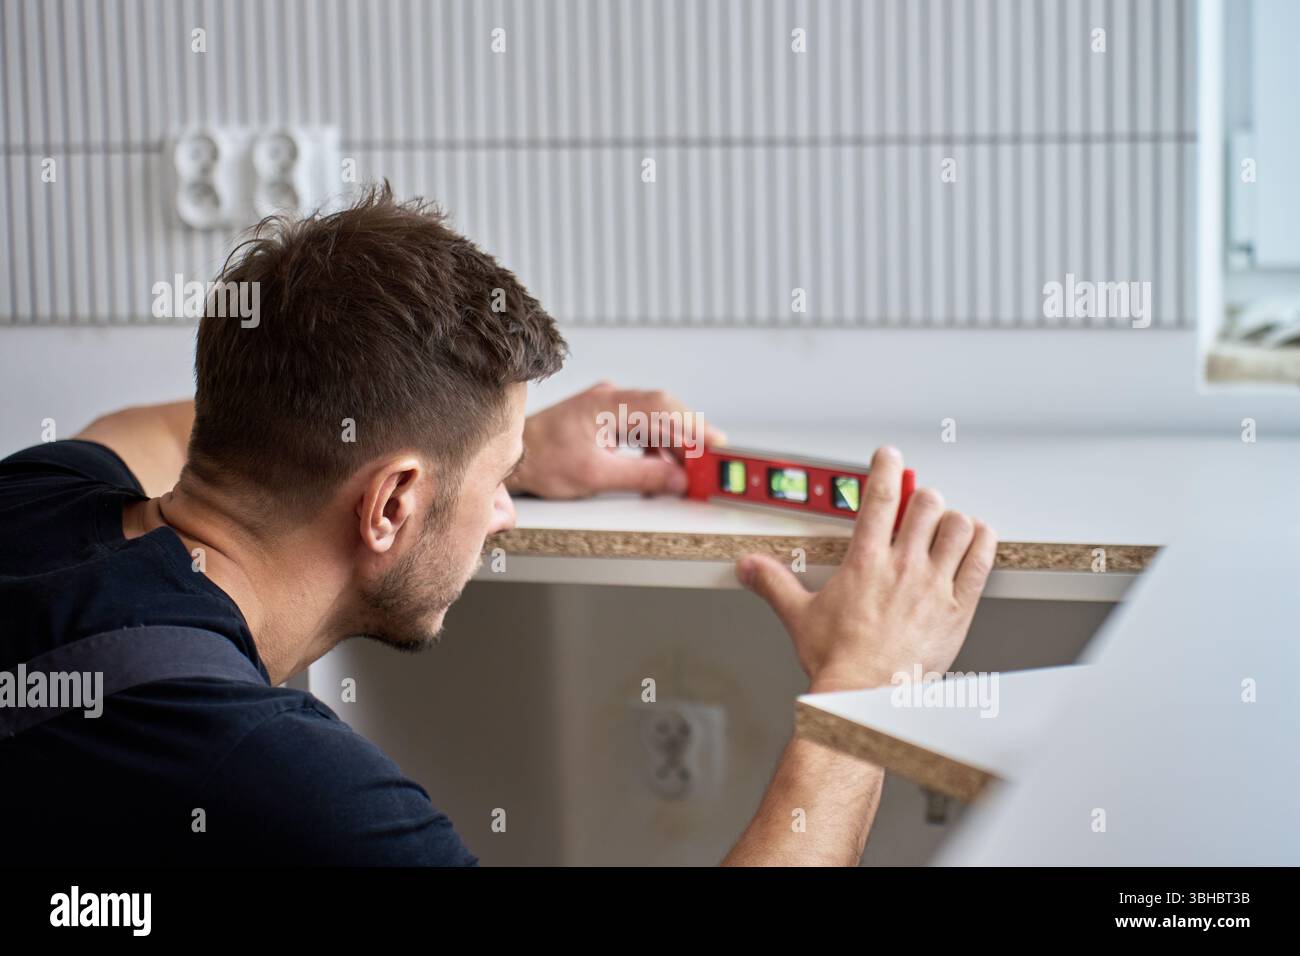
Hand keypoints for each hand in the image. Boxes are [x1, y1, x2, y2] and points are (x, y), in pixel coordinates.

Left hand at [506, 382, 726, 498]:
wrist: (514, 457)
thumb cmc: (541, 459)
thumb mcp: (596, 476)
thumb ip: (642, 476)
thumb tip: (676, 479)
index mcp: (607, 403)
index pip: (664, 407)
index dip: (694, 424)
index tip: (717, 443)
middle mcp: (610, 398)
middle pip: (664, 413)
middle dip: (688, 440)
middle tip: (705, 467)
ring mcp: (609, 406)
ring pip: (655, 422)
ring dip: (671, 447)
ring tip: (682, 474)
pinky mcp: (607, 418)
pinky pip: (642, 428)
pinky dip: (655, 448)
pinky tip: (659, 468)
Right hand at [736, 447, 995, 691]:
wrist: (864, 694)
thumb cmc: (837, 660)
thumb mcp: (798, 615)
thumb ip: (774, 584)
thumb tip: (750, 569)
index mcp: (865, 561)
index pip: (880, 498)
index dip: (887, 468)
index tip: (890, 457)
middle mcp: (902, 566)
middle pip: (927, 505)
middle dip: (924, 499)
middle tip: (919, 505)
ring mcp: (933, 586)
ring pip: (958, 527)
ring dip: (954, 520)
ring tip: (947, 525)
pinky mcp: (957, 609)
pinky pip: (981, 562)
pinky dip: (983, 544)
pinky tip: (978, 540)